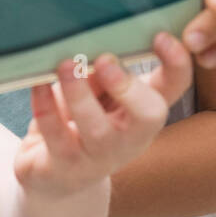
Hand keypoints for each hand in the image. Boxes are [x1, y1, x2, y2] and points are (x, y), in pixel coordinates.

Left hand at [13, 32, 191, 198]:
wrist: (53, 180)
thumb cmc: (80, 123)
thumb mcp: (96, 94)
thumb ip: (100, 72)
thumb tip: (95, 43)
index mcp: (143, 111)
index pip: (174, 86)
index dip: (177, 63)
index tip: (162, 36)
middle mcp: (129, 138)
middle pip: (149, 116)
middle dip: (129, 87)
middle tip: (105, 60)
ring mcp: (97, 159)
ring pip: (98, 130)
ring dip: (81, 94)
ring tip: (65, 65)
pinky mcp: (62, 170)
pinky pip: (55, 136)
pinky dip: (46, 107)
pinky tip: (38, 85)